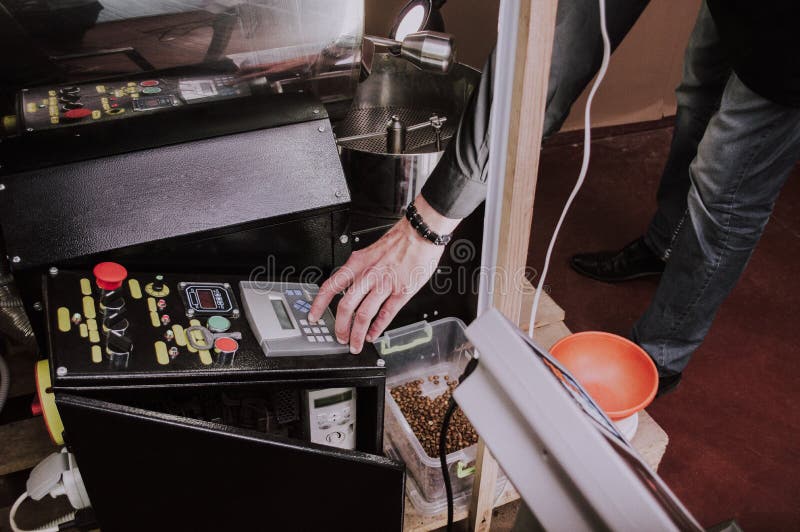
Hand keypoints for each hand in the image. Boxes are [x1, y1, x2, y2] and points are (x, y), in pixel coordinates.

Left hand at [309, 196, 460, 353]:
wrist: (419, 233)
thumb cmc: (398, 241)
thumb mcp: (369, 251)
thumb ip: (359, 268)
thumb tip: (349, 283)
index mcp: (357, 263)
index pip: (331, 286)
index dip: (318, 304)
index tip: (313, 316)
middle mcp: (368, 275)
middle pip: (345, 306)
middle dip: (340, 326)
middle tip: (339, 337)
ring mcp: (385, 285)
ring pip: (364, 314)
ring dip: (357, 333)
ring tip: (356, 344)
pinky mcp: (402, 292)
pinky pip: (386, 314)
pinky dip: (377, 328)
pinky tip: (372, 335)